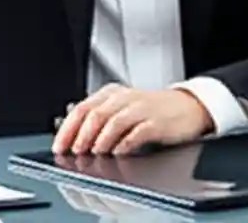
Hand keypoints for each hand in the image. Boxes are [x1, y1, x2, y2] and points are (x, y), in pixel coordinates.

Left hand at [51, 84, 213, 155]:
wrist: (188, 106)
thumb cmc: (152, 111)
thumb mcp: (122, 109)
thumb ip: (100, 119)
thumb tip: (73, 139)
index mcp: (111, 94)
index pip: (81, 109)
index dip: (67, 129)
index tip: (59, 146)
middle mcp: (123, 98)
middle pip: (94, 115)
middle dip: (80, 136)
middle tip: (74, 152)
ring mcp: (140, 109)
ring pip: (113, 122)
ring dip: (99, 140)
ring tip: (92, 153)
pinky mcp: (157, 122)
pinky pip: (137, 132)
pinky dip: (124, 143)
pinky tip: (117, 152)